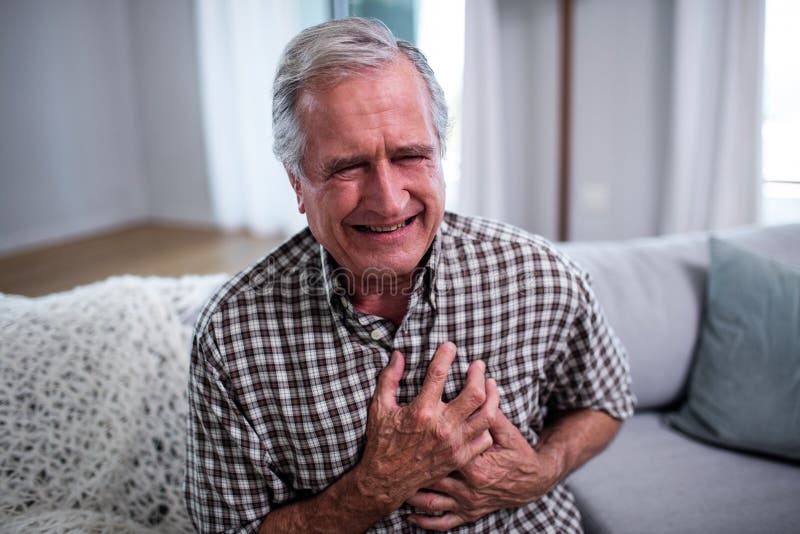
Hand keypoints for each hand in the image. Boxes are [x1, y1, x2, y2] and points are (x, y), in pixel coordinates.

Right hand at [353, 342, 497, 513]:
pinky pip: (485, 438)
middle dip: (478, 373)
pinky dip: (487, 424)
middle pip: (474, 393)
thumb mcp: (379, 407)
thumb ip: (389, 378)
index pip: (439, 373)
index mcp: (421, 411)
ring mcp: (454, 444)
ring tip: (490, 385)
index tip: (450, 346)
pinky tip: (484, 414)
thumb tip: (399, 354)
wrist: (386, 480)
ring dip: (492, 396)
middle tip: (478, 365)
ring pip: (487, 415)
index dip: (447, 354)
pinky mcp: (460, 458)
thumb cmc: (382, 441)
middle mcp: (441, 427)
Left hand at [405, 382, 559, 530]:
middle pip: (431, 476)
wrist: (534, 483)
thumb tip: (480, 382)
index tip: (412, 421)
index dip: (427, 433)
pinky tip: (408, 515)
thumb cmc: (518, 453)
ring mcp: (467, 504)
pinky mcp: (468, 514)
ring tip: (391, 483)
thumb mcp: (507, 431)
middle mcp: (469, 488)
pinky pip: (442, 521)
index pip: (444, 447)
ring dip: (411, 494)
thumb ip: (491, 410)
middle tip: (389, 454)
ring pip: (430, 501)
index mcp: (475, 466)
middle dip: (411, 466)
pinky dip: (424, 521)